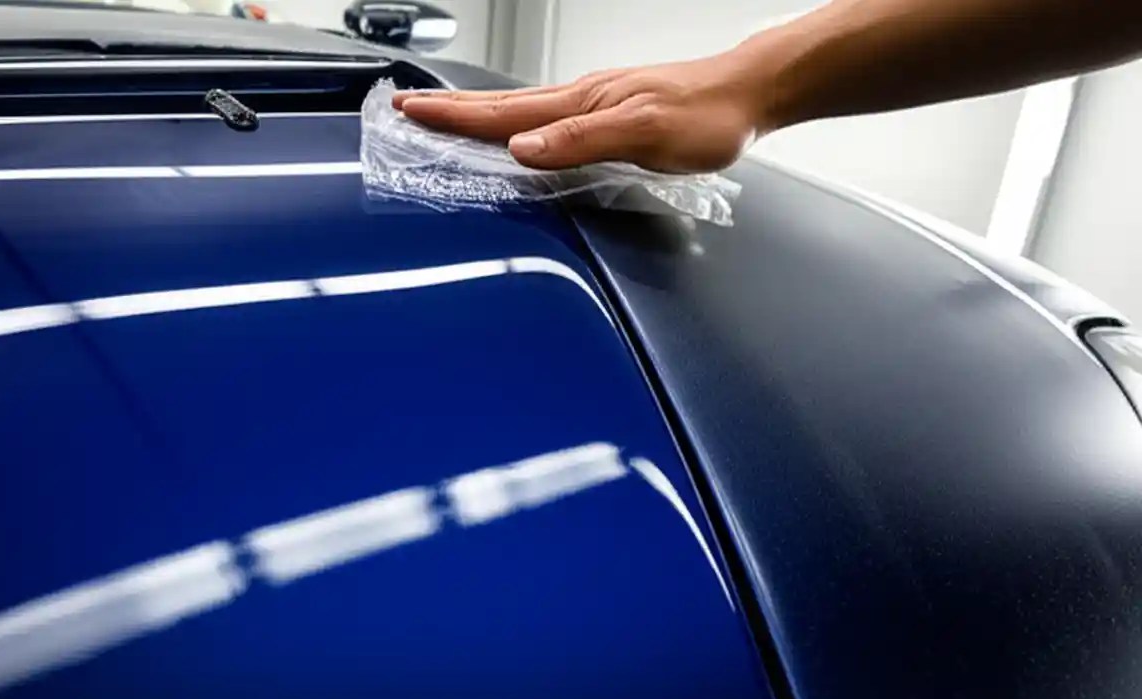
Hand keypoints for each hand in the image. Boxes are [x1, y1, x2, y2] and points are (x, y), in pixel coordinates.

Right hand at [392, 55, 770, 172]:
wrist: (748, 95)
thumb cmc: (706, 116)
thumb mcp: (644, 133)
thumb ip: (582, 141)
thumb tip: (522, 148)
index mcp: (579, 103)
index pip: (502, 113)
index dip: (452, 116)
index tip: (409, 111)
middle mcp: (579, 100)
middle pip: (500, 107)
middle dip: (450, 110)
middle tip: (407, 107)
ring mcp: (592, 105)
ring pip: (520, 111)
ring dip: (476, 115)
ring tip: (444, 117)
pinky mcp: (608, 115)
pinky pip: (545, 119)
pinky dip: (514, 123)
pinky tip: (516, 132)